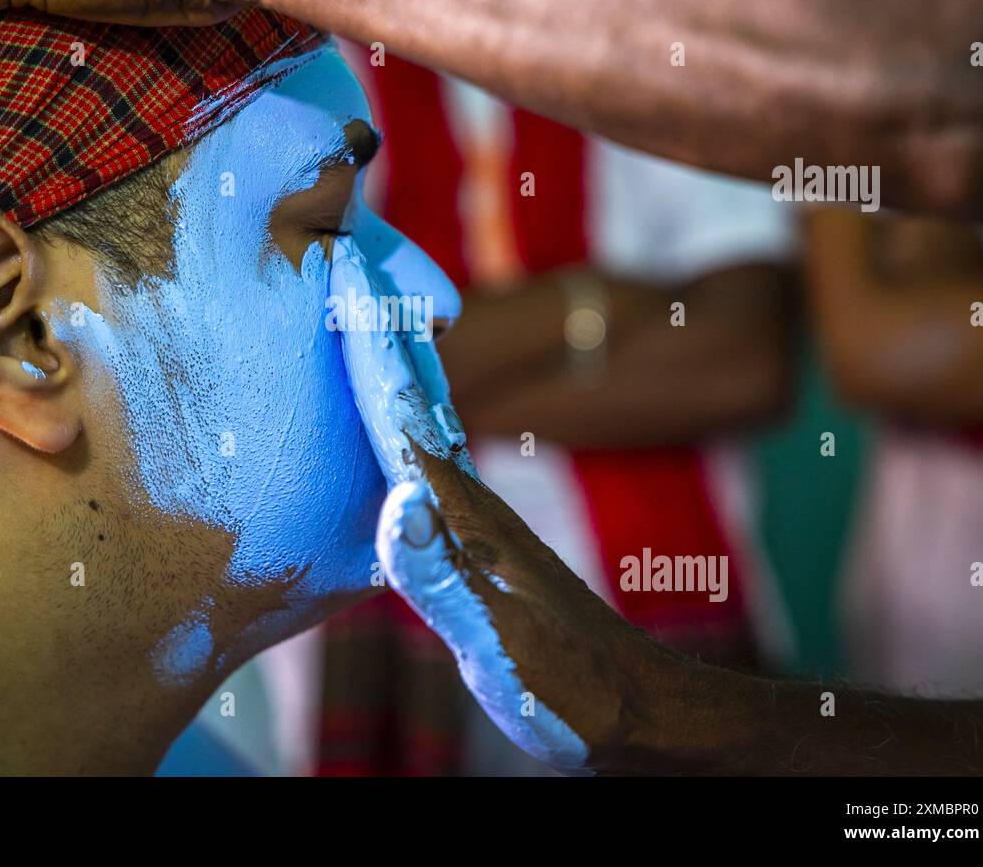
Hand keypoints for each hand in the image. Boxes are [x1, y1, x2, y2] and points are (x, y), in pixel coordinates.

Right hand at [330, 237, 662, 773]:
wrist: (641, 710)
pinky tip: (397, 437)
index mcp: (468, 520)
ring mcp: (482, 525)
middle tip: (345, 271)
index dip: (370, 349)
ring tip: (361, 328)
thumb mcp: (500, 647)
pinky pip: (430, 467)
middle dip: (378, 340)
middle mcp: (473, 508)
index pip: (405, 418)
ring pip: (424, 429)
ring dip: (391, 375)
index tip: (341, 273)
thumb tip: (398, 500)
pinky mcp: (484, 549)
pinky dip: (405, 430)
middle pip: (417, 404)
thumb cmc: (573, 689)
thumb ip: (444, 580)